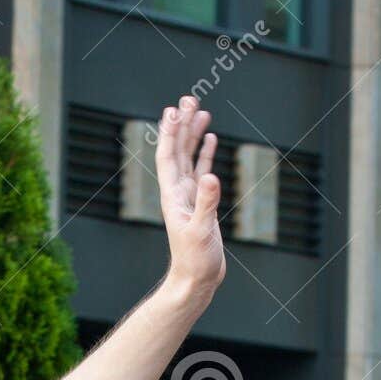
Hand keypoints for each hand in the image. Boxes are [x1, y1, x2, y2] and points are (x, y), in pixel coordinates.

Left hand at [155, 94, 225, 301]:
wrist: (196, 280)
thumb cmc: (195, 260)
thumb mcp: (202, 232)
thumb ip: (207, 204)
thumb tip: (211, 176)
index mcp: (173, 196)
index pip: (169, 157)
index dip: (170, 133)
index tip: (174, 110)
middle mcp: (178, 192)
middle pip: (178, 150)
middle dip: (182, 125)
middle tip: (189, 99)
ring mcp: (189, 196)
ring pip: (189, 157)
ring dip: (193, 134)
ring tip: (200, 110)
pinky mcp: (201, 203)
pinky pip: (202, 171)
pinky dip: (205, 153)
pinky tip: (211, 138)